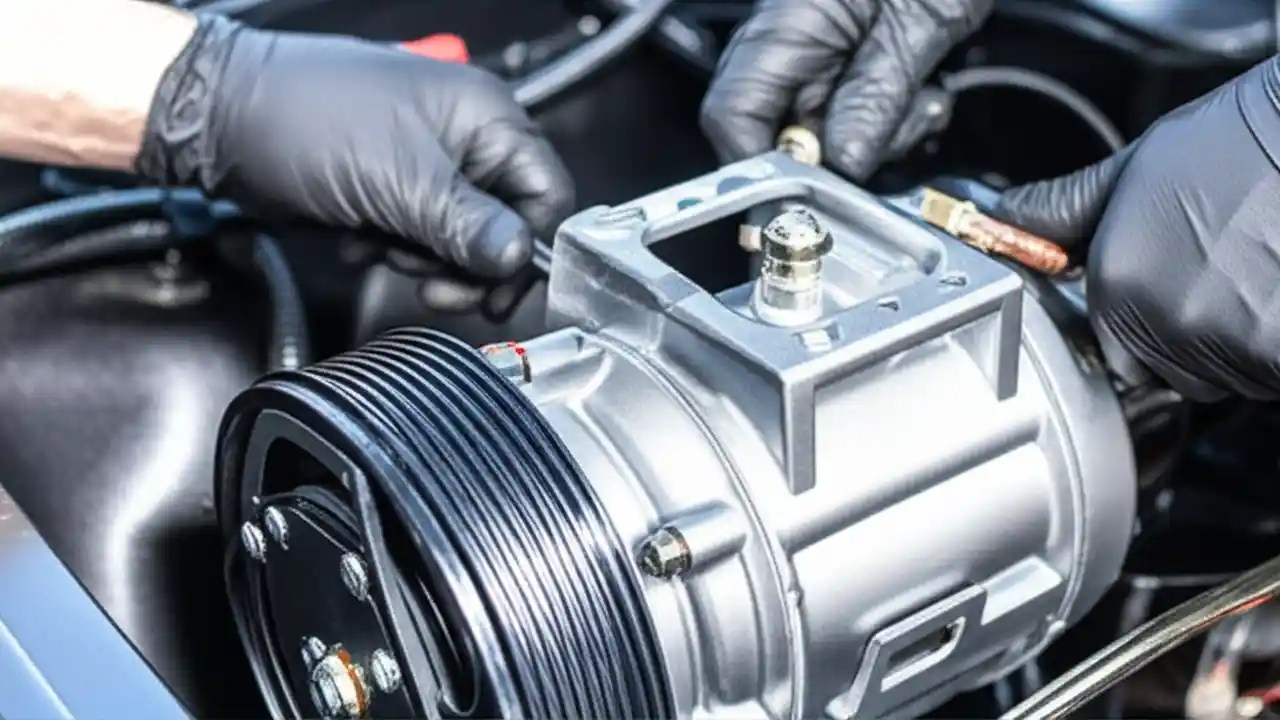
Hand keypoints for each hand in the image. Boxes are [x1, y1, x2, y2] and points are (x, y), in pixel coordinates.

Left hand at [136, 15, 572, 277]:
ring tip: (381, 242)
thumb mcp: (400, 182)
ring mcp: (427, 161)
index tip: (497, 290)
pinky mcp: (393, 185)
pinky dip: (393, 247)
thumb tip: (520, 258)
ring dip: (422, 257)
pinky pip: (419, 235)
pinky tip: (361, 236)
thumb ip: (469, 226)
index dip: (527, 248)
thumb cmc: (305, 119)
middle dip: (464, 260)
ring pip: (460, 238)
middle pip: (505, 223)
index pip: (545, 192)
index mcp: (485, 115)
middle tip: (430, 280)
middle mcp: (465, 135)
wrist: (222, 118)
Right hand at [700, 0, 991, 180]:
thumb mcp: (923, 22)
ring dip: (871, 137)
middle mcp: (786, 35)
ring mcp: (814, 43)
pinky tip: (919, 90)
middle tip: (890, 139)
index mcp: (785, 22)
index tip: (806, 200)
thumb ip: (876, 97)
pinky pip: (848, 107)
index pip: (732, 118)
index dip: (762, 170)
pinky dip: (885, 117)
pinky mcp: (846, 50)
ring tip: (919, 102)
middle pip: (775, 132)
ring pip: (819, 128)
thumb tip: (841, 165)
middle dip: (835, 156)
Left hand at [999, 58, 1279, 401]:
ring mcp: (1225, 341)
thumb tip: (1009, 214)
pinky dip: (1271, 344)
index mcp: (1118, 280)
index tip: (1173, 288)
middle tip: (1223, 274)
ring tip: (1255, 276)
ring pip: (1222, 375)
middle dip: (1190, 335)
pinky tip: (1275, 293)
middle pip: (1169, 368)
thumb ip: (1068, 207)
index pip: (1114, 348)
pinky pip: (1265, 374)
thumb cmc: (1241, 140)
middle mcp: (1163, 319)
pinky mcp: (1274, 350)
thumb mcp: (1138, 165)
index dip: (1144, 322)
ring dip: (1234, 344)